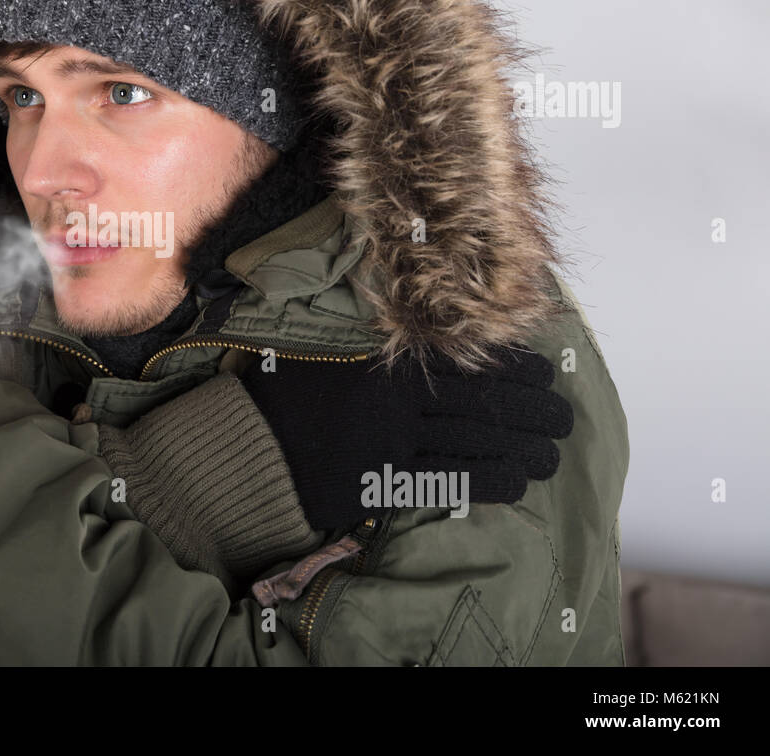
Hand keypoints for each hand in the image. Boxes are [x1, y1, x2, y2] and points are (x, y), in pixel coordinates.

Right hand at [238, 345, 573, 535]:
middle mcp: (397, 404)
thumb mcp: (324, 354)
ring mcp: (393, 445)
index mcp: (385, 366)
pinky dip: (486, 481)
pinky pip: (447, 482)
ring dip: (520, 449)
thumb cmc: (282, 395)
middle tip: (564, 418)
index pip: (463, 364)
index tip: (544, 372)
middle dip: (530, 410)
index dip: (510, 369)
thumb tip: (410, 328)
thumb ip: (369, 347)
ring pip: (474, 443)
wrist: (248, 449)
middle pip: (480, 404)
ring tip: (551, 454)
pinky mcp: (384, 483)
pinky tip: (515, 483)